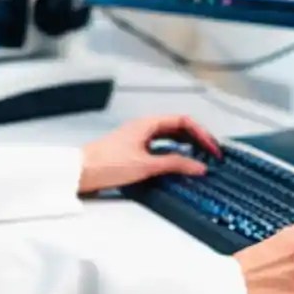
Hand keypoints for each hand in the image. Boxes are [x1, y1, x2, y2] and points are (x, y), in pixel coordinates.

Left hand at [78, 115, 221, 193]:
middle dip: (197, 139)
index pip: (182, 121)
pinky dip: (173, 154)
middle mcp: (143, 128)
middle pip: (177, 128)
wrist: (80, 172)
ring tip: (201, 159)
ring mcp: (138, 138)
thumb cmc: (107, 164)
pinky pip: (160, 148)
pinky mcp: (133, 151)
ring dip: (186, 146)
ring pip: (169, 138)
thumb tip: (199, 167)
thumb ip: (174, 164)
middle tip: (212, 155)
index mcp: (146, 124)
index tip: (213, 149)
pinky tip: (179, 164)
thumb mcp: (146, 165)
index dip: (201, 133)